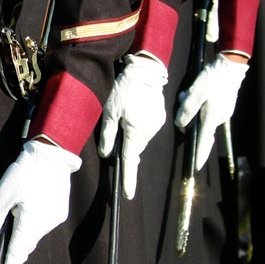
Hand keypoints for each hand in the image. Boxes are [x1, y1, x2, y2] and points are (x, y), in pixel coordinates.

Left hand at [0, 139, 81, 263]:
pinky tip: (29, 202)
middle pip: (26, 243)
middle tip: (5, 234)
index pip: (17, 255)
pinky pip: (43, 222)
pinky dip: (34, 219)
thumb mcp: (1, 195)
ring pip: (34, 232)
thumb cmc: (25, 172)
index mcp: (30, 223)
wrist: (51, 153)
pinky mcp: (60, 211)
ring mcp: (55, 219)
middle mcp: (46, 225)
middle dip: (15, 243)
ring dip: (24, 227)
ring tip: (17, 208)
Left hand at [97, 52, 169, 198]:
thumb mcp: (110, 110)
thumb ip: (108, 134)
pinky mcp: (159, 115)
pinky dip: (137, 124)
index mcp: (137, 132)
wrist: (145, 69)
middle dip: (126, 148)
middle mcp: (150, 131)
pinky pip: (146, 126)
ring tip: (123, 113)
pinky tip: (132, 110)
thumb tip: (106, 153)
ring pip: (140, 136)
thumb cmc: (125, 88)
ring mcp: (157, 123)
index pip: (130, 161)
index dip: (128, 179)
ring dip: (131, 133)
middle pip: (135, 147)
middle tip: (115, 137)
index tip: (128, 194)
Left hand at [174, 55, 247, 167]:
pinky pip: (208, 112)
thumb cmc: (212, 79)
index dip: (199, 155)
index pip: (204, 142)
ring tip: (190, 92)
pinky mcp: (224, 107)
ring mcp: (223, 113)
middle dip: (189, 120)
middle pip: (200, 128)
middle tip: (184, 99)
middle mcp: (219, 119)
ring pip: (203, 118)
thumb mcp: (195, 92)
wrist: (230, 66)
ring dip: (194, 109)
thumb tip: (180, 125)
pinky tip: (198, 92)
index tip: (196, 166)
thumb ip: (187, 110)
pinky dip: (201, 106)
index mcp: (211, 117)